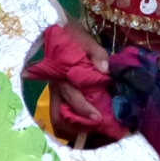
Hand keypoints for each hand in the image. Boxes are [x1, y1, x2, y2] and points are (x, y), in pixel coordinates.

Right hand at [45, 21, 108, 141]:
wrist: (53, 27)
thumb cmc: (71, 34)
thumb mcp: (85, 39)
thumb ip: (97, 53)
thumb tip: (106, 70)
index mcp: (63, 75)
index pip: (73, 97)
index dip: (84, 110)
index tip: (97, 118)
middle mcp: (57, 86)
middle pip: (59, 115)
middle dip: (74, 128)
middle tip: (94, 132)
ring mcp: (55, 89)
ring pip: (57, 115)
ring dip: (70, 126)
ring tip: (88, 133)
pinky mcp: (57, 90)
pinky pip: (59, 110)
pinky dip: (69, 119)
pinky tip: (82, 123)